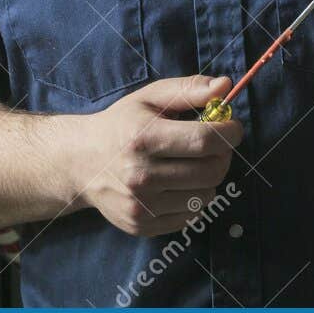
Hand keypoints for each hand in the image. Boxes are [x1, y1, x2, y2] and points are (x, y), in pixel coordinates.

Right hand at [76, 74, 243, 236]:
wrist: (81, 161)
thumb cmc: (122, 124)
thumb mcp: (151, 97)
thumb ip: (189, 89)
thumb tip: (225, 86)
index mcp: (143, 138)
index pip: (205, 140)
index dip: (230, 133)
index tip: (233, 127)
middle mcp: (140, 175)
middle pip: (211, 171)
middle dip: (223, 155)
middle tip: (214, 146)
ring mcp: (140, 205)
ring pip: (206, 196)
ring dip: (209, 179)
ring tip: (192, 164)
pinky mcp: (141, 226)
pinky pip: (191, 216)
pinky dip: (194, 199)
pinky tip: (178, 184)